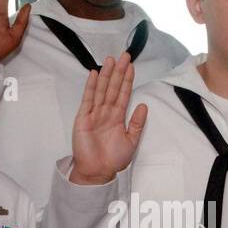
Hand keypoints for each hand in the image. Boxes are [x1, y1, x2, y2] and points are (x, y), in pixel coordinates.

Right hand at [69, 55, 145, 184]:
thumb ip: (137, 123)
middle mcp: (106, 112)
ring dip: (106, 75)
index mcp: (117, 117)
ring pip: (102, 90)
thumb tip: (143, 105)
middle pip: (113, 87)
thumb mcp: (132, 140)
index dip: (128, 80)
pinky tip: (95, 74)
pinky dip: (91, 86)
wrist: (98, 171)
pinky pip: (88, 99)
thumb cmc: (113, 159)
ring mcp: (94, 113)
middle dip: (119, 72)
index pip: (123, 94)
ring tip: (111, 60)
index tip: (132, 66)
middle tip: (124, 56)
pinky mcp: (83, 117)